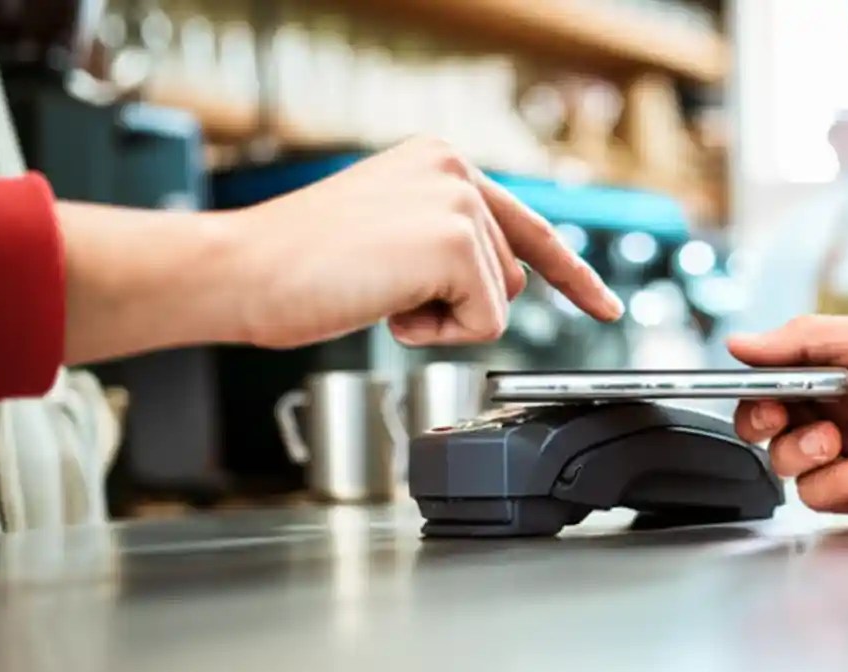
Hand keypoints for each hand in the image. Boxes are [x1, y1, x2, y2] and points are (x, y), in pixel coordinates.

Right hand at [229, 136, 622, 347]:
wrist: (245, 270)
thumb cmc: (300, 264)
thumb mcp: (389, 236)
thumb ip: (448, 242)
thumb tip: (501, 282)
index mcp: (440, 162)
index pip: (526, 225)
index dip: (569, 274)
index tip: (603, 304)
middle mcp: (456, 171)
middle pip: (509, 276)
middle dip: (459, 306)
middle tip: (386, 291)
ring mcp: (458, 203)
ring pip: (496, 302)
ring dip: (441, 318)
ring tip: (378, 291)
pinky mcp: (455, 242)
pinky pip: (483, 323)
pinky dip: (437, 333)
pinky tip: (387, 305)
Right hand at [729, 316, 847, 522]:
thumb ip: (807, 340)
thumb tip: (742, 342)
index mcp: (846, 363)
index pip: (776, 375)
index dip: (756, 386)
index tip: (758, 392)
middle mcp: (847, 407)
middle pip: (771, 424)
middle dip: (766, 426)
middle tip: (785, 422)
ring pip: (792, 464)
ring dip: (807, 454)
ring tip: (843, 443)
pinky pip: (828, 496)